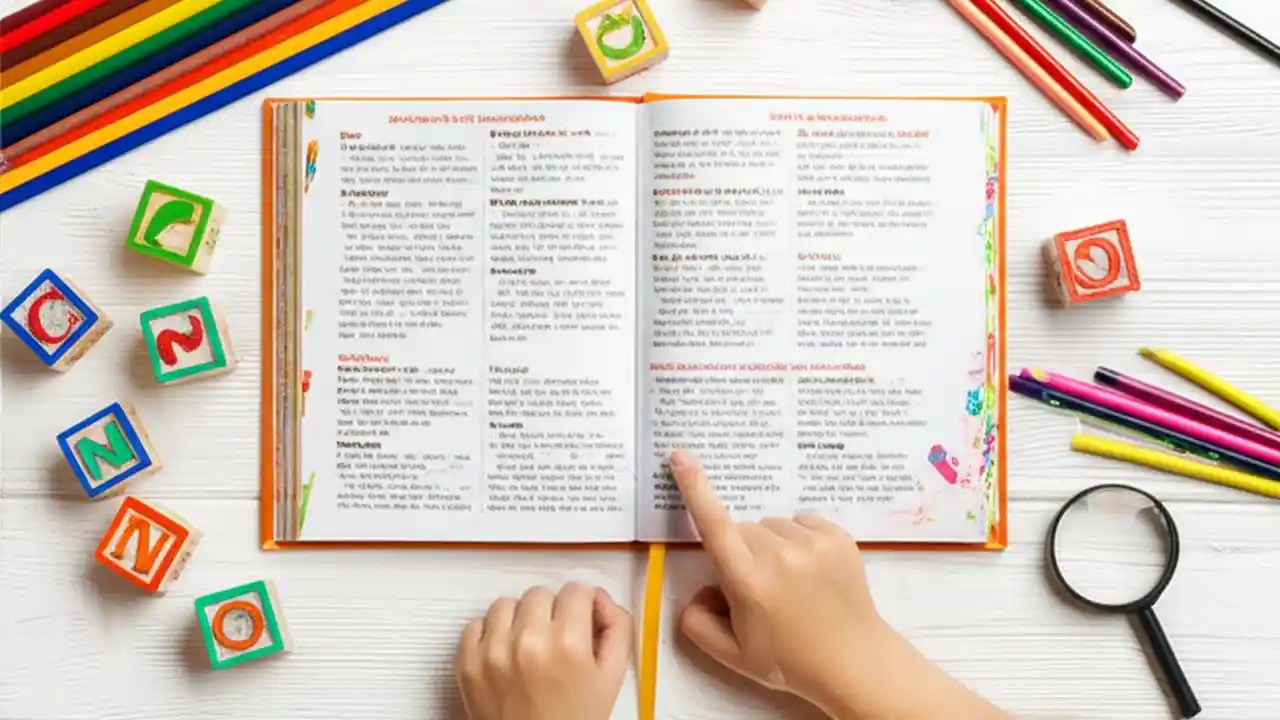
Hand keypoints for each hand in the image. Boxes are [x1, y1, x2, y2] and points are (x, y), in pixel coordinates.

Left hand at [457, 582, 631, 719]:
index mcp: (567, 644)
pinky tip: (506, 650)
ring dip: (520, 617)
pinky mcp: (468, 662)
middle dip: (553, 610)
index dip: (584, 604)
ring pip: (507, 602)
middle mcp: (527, 641)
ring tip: (529, 644)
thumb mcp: (610, 679)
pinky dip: (490, 632)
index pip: (576, 590)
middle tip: (557, 638)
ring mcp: (493, 651)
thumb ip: (617, 630)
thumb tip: (601, 601)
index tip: (581, 618)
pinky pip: (476, 623)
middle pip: (541, 593)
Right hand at [670, 450, 1008, 719]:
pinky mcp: (837, 537)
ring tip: (788, 581)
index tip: (681, 456)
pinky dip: (798, 540)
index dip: (694, 488)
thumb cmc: (788, 660)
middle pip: (742, 530)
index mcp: (748, 583)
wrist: (853, 661)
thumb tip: (696, 591)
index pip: (714, 526)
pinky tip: (808, 571)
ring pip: (771, 525)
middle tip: (758, 587)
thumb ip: (697, 622)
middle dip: (740, 551)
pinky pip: (802, 522)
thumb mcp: (732, 654)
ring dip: (771, 545)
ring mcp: (812, 544)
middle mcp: (779, 556)